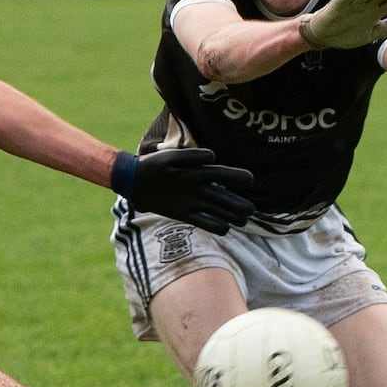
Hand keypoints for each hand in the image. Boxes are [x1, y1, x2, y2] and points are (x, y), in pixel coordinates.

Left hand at [112, 148, 254, 234]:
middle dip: (237, 203)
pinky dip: (213, 225)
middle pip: (222, 196)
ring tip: (244, 222)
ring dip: (230, 215)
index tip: (250, 180)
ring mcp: (192, 201)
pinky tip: (225, 229)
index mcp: (197, 171)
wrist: (134, 180)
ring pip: (216, 209)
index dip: (236, 177)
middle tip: (251, 210)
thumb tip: (214, 157)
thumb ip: (191, 157)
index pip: (221, 175)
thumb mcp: (170, 157)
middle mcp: (199, 187)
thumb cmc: (153, 165)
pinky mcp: (183, 213)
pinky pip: (202, 221)